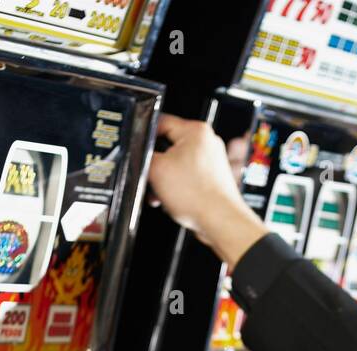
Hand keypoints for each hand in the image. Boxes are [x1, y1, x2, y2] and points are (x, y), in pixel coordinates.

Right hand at [148, 113, 268, 265]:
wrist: (220, 222)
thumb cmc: (199, 197)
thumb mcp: (157, 170)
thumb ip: (143, 156)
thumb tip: (139, 154)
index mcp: (196, 131)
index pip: (160, 121)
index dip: (143, 135)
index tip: (136, 148)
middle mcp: (207, 142)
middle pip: (167, 146)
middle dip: (155, 164)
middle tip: (150, 176)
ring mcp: (211, 161)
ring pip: (175, 164)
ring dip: (163, 179)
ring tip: (161, 192)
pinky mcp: (211, 179)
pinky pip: (186, 178)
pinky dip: (175, 187)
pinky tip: (171, 199)